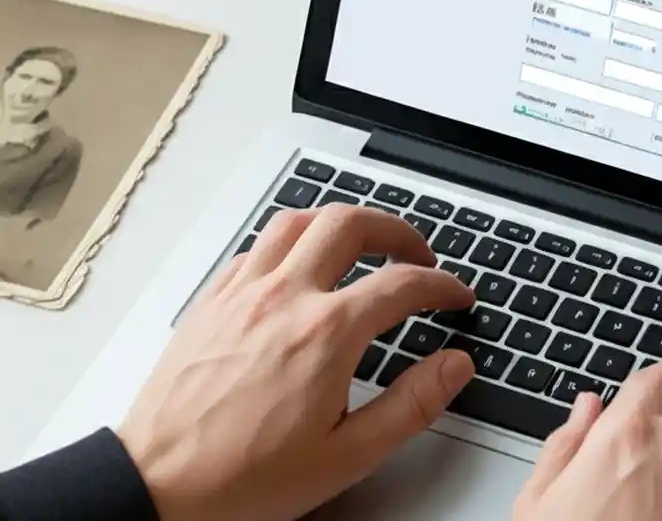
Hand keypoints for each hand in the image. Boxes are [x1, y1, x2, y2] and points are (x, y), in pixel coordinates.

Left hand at [117, 205, 476, 520]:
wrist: (158, 488)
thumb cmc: (244, 478)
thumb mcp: (349, 455)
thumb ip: (412, 404)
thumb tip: (454, 366)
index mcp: (326, 334)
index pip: (403, 284)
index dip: (441, 285)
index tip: (454, 296)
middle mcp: (284, 298)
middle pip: (350, 224)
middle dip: (396, 231)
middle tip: (417, 256)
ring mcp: (241, 294)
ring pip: (298, 221)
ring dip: (340, 224)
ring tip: (363, 245)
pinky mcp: (210, 302)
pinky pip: (256, 247)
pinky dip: (290, 243)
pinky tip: (298, 268)